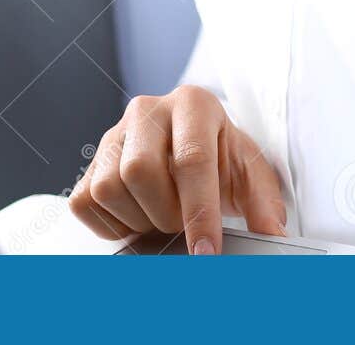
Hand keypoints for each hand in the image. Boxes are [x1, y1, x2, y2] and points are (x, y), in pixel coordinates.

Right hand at [68, 85, 286, 253]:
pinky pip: (84, 201)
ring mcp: (114, 132)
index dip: (199, 212)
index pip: (191, 159)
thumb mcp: (251, 172)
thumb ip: (265, 202)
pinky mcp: (92, 159)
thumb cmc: (222, 158)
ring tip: (162, 217)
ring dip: (138, 219)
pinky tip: (138, 217)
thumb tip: (270, 233)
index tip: (206, 252)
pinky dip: (111, 223)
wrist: (195, 149)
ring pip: (108, 187)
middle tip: (184, 224)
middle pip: (139, 171)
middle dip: (166, 213)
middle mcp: (148, 110)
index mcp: (193, 103)